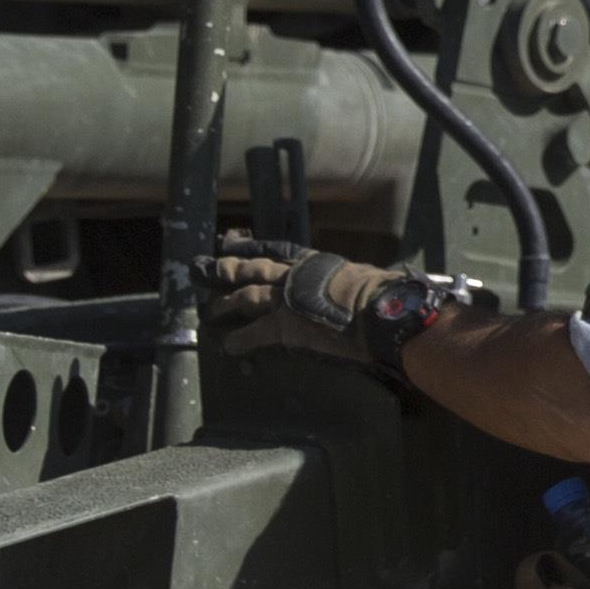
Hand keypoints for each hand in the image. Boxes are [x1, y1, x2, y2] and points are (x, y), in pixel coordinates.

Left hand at [199, 245, 432, 376]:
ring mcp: (287, 299)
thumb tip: (369, 285)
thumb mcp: (367, 277)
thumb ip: (355, 281)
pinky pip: (254, 332)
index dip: (253, 247)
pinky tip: (228, 345)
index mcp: (317, 262)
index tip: (233, 243)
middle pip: (254, 268)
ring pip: (247, 296)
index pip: (279, 251)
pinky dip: (239, 339)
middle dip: (228, 268)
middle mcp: (295, 276)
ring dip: (226, 304)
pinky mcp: (284, 325)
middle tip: (204, 267)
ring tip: (210, 311)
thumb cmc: (385, 295)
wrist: (381, 311)